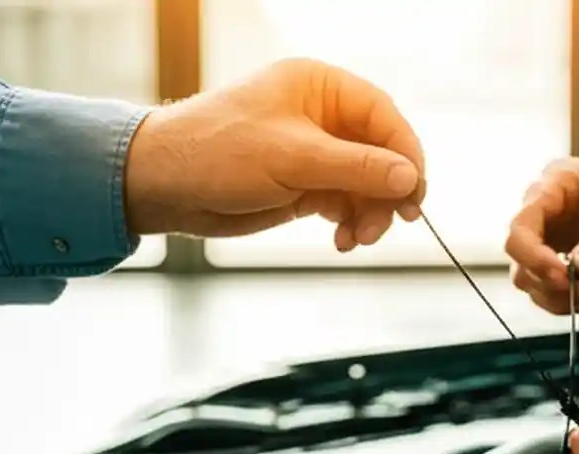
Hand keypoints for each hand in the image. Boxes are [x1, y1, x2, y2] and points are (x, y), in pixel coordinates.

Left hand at [124, 57, 425, 251]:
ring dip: (370, 214)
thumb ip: (358, 168)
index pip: (382, 115)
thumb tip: (409, 178)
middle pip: (380, 153)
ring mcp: (314, 152)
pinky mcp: (304, 184)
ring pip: (366, 184)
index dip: (405, 153)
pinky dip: (350, 223)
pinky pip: (345, 203)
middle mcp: (321, 115)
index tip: (415, 191)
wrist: (163, 187)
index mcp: (319, 87)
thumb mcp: (295, 158)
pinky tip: (342, 241)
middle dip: (388, 191)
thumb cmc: (216, 153)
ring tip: (358, 238)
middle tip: (393, 222)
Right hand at [506, 157, 578, 313]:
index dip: (533, 254)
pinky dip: (558, 302)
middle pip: (517, 250)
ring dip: (552, 295)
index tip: (562, 277)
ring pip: (525, 274)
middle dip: (545, 277)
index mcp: (559, 182)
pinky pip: (541, 289)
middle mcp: (545, 207)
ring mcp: (548, 236)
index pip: (522, 222)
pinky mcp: (555, 262)